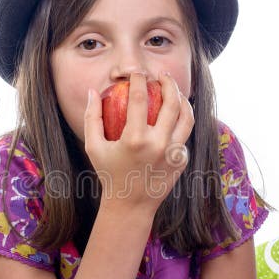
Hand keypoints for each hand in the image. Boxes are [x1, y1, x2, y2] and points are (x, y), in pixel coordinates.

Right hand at [84, 72, 194, 211]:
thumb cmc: (109, 174)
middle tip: (161, 75)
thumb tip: (94, 91)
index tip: (137, 73)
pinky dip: (181, 121)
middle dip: (167, 83)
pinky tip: (174, 113)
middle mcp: (158, 145)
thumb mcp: (93, 147)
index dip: (139, 80)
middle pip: (171, 103)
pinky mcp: (182, 160)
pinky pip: (184, 134)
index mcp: (135, 139)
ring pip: (186, 117)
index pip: (140, 98)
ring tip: (174, 90)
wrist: (131, 205)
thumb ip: (92, 117)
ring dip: (182, 99)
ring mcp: (174, 153)